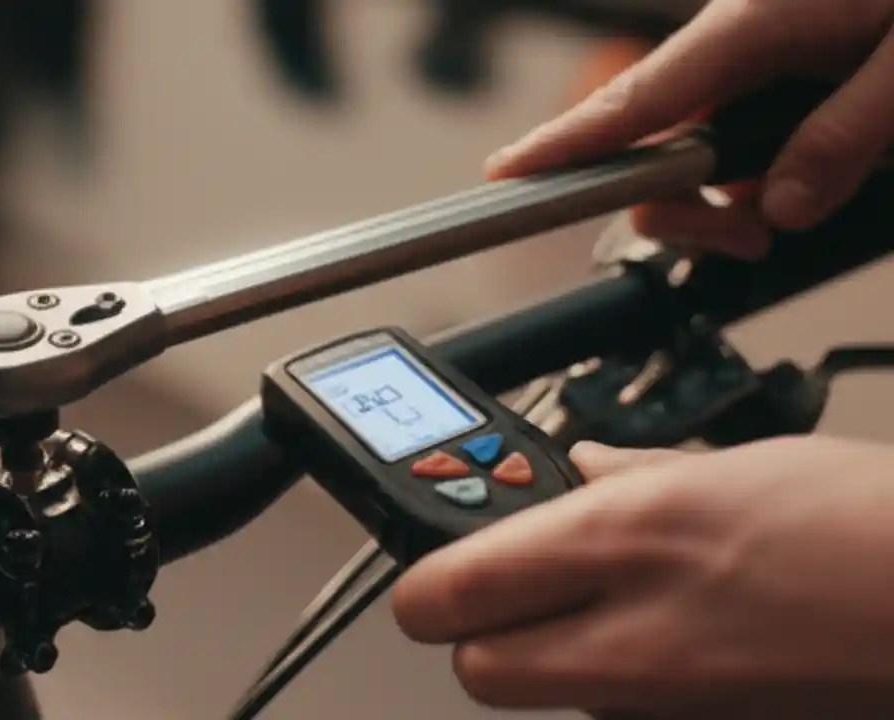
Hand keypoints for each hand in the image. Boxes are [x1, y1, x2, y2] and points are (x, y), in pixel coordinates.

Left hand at [391, 436, 893, 717]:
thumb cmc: (868, 527)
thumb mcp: (733, 468)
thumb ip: (632, 476)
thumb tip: (578, 470)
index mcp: (622, 542)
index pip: (444, 589)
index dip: (428, 578)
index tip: (437, 560)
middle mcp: (631, 640)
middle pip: (476, 671)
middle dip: (479, 631)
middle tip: (514, 588)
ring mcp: (667, 709)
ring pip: (552, 695)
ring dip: (560, 654)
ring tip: (626, 603)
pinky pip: (624, 713)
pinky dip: (629, 681)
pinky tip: (684, 637)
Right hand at [486, 0, 893, 258]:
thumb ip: (846, 138)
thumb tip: (782, 206)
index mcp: (754, 23)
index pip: (636, 97)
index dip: (564, 142)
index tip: (505, 174)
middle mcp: (739, 43)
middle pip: (654, 143)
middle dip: (684, 208)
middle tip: (752, 238)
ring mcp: (757, 59)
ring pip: (694, 153)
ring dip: (728, 202)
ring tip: (790, 213)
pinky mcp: (780, 74)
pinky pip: (739, 142)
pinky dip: (763, 180)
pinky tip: (812, 180)